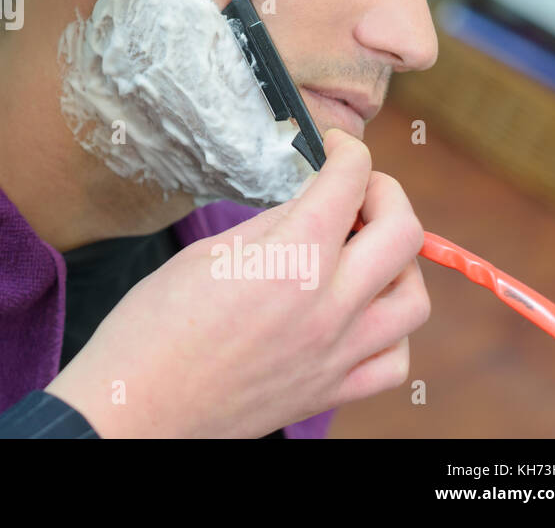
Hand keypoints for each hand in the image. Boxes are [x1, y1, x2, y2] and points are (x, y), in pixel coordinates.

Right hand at [44, 127, 430, 436]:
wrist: (141, 407)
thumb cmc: (153, 327)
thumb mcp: (205, 255)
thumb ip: (270, 226)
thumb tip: (307, 204)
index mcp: (290, 259)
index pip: (348, 183)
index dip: (347, 151)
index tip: (335, 148)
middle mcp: (327, 305)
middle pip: (404, 232)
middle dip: (386, 194)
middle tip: (359, 189)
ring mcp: (337, 354)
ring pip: (413, 298)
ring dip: (398, 264)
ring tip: (363, 254)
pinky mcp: (332, 391)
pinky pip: (395, 359)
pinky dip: (390, 330)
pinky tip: (361, 315)